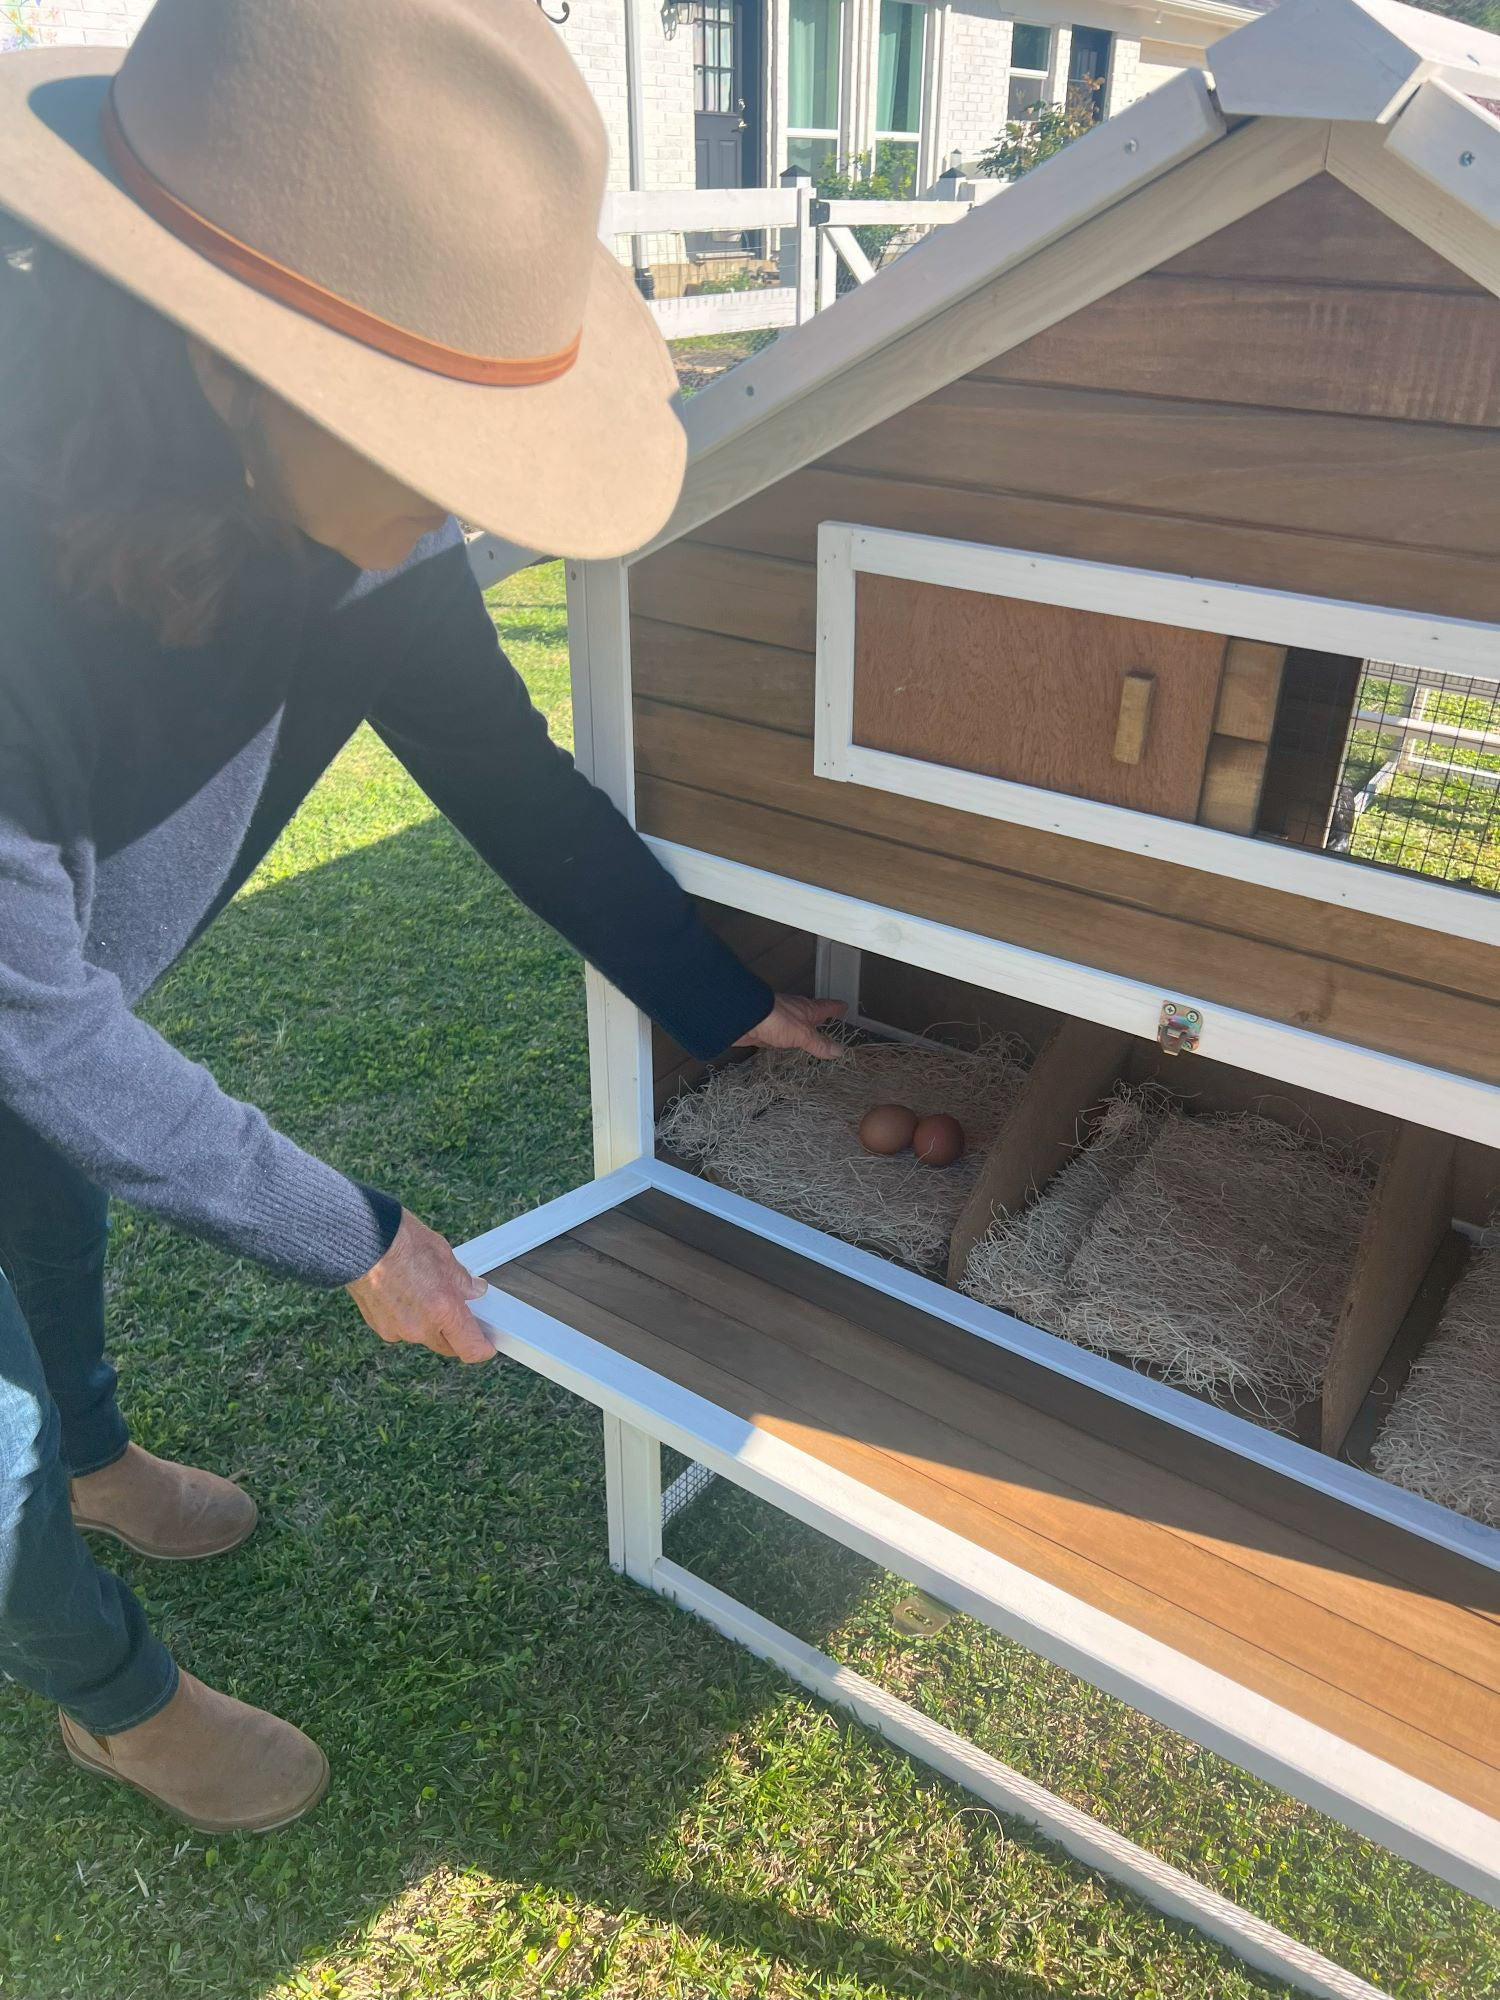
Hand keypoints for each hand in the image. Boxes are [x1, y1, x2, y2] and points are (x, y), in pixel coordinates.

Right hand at [346, 1209, 494, 1363]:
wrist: (362, 1241)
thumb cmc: (402, 1242)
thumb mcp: (444, 1256)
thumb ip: (462, 1281)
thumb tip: (475, 1292)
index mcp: (443, 1309)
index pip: (471, 1349)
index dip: (482, 1349)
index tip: (486, 1344)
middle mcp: (421, 1327)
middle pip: (447, 1346)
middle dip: (455, 1333)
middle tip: (456, 1309)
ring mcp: (397, 1330)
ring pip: (423, 1337)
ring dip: (428, 1324)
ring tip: (422, 1292)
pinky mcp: (379, 1327)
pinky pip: (401, 1330)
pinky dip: (406, 1318)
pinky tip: (401, 1294)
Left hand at [735, 993, 847, 1060]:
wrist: (744, 1018)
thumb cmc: (774, 1018)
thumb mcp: (803, 1035)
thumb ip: (819, 1044)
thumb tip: (837, 1050)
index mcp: (806, 1009)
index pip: (826, 1006)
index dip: (835, 1007)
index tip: (843, 1006)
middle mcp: (793, 1012)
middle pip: (809, 1014)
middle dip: (818, 1017)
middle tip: (825, 1020)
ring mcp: (778, 1020)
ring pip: (794, 1024)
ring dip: (800, 1028)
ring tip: (806, 1035)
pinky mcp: (764, 1029)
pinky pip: (778, 1035)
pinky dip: (783, 1039)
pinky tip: (782, 1044)